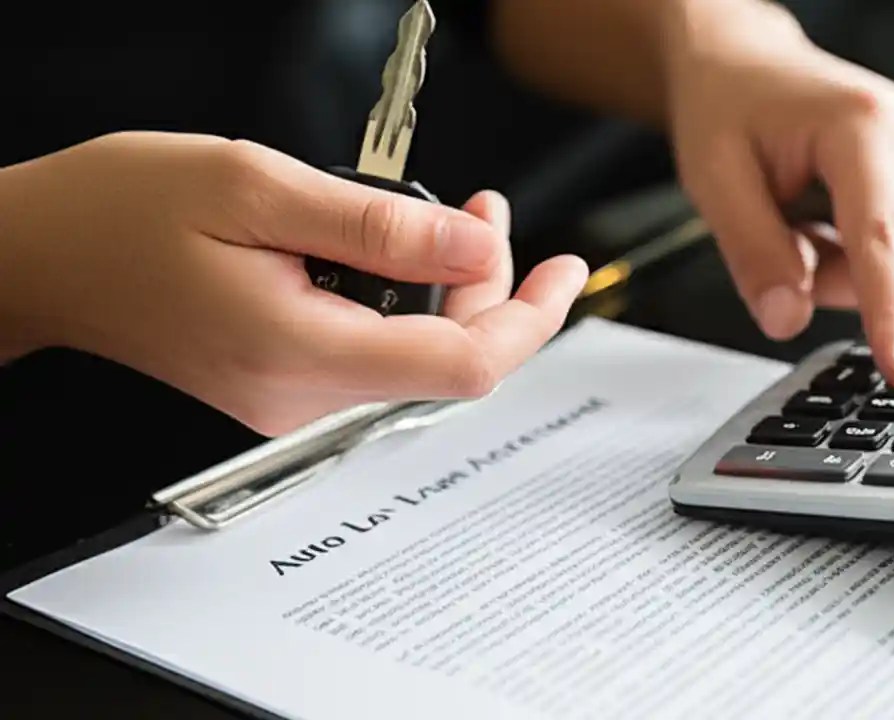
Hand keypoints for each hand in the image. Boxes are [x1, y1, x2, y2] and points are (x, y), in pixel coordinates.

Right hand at [0, 131, 586, 435]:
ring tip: (442, 213)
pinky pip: (375, 347)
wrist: (42, 256)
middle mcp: (302, 394)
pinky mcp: (282, 382)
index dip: (528, 318)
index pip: (463, 365)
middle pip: (448, 357)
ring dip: (444, 284)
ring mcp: (292, 396)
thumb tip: (474, 242)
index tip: (559, 270)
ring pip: (415, 352)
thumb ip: (378, 225)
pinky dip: (402, 298)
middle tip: (486, 208)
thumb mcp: (258, 186)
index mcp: (301, 351)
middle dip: (487, 282)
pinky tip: (394, 250)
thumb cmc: (122, 214)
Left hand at [662, 0, 893, 389]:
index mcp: (862, 126)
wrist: (744, 63)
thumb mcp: (714, 180)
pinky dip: (856, 252)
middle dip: (836, 280)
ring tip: (800, 215)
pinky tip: (824, 212)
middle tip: (781, 234)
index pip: (881, 242)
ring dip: (845, 267)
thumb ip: (752, 255)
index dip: (891, 316)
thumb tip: (787, 320)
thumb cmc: (728, 105)